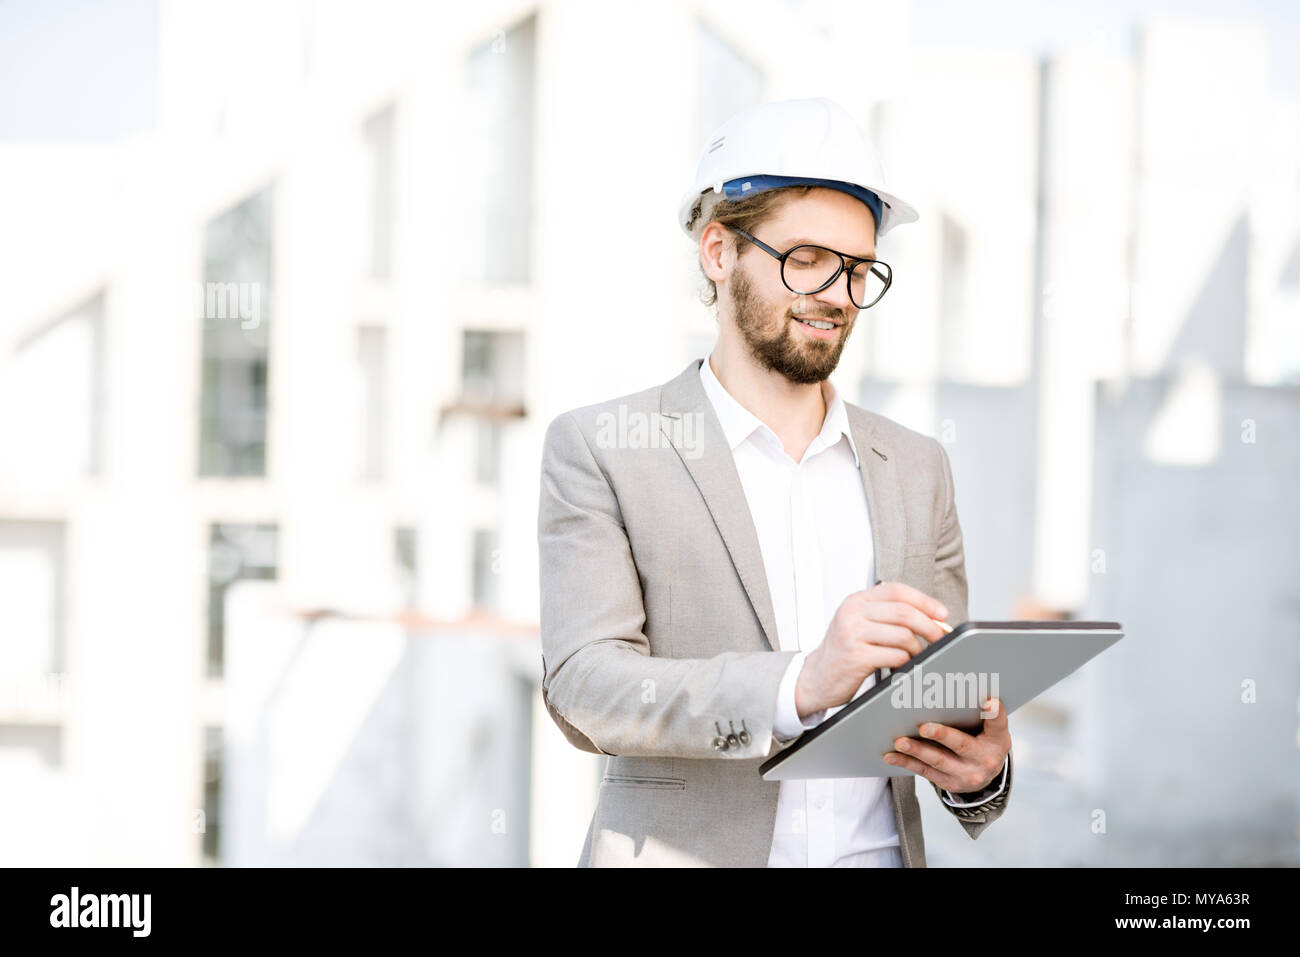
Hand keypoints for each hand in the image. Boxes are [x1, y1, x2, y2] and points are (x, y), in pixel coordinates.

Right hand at [795, 581, 949, 717]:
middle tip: (941, 637)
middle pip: (904, 612)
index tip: (941, 614)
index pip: (897, 591)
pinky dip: (906, 662)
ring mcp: (853, 634)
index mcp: (856, 601)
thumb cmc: (844, 652)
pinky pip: (895, 656)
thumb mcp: (859, 624)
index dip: (924, 601)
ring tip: (917, 656)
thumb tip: (932, 619)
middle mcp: (853, 613)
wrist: (816, 678)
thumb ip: (887, 616)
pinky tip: (902, 666)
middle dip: (930, 626)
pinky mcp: (856, 657)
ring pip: (903, 635)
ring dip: (918, 648)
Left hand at [882, 696, 1011, 793]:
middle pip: (962, 745)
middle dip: (942, 735)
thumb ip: (981, 712)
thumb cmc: (983, 739)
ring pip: (938, 761)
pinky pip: (925, 772)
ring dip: (917, 750)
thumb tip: (958, 686)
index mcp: (997, 740)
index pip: (998, 724)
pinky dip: (906, 762)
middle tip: (924, 727)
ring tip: (900, 742)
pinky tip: (891, 756)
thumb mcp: (990, 728)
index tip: (988, 702)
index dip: (994, 714)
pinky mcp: (950, 783)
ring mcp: (967, 775)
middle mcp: (985, 760)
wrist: (986, 773)